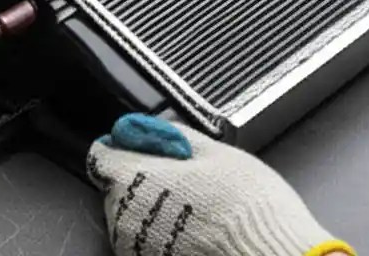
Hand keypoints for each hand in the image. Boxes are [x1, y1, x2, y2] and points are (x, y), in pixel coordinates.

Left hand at [88, 114, 352, 255]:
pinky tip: (198, 228)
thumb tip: (139, 125)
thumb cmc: (246, 207)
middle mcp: (124, 216)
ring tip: (199, 205)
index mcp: (134, 178)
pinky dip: (165, 232)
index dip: (127, 144)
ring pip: (133, 214)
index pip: (101, 154)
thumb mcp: (214, 152)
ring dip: (156, 206)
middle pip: (118, 185)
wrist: (267, 254)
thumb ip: (168, 134)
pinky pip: (147, 240)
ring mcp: (134, 246)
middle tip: (189, 177)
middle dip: (147, 177)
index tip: (148, 145)